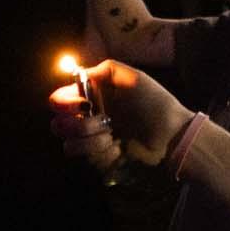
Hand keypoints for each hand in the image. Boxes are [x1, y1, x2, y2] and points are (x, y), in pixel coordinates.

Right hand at [66, 61, 194, 175]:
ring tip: (114, 135)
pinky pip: (87, 159)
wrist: (171, 135)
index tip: (81, 104)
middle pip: (58, 125)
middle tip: (104, 121)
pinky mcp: (99, 161)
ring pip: (70, 144)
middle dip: (79, 124)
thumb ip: (106, 69)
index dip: (62, 102)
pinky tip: (120, 149)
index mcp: (92, 100)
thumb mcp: (134, 78)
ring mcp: (92, 142)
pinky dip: (104, 153)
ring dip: (93, 139)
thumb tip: (79, 73)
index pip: (58, 100)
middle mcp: (87, 120)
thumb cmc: (155, 104)